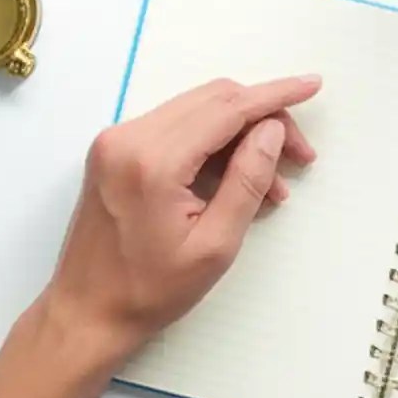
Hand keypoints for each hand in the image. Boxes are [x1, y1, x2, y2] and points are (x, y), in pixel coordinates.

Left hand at [0, 75, 320, 397]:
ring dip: (241, 130)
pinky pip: (177, 125)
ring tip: (272, 181)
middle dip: (264, 117)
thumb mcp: (215, 245)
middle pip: (213, 99)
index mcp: (153, 162)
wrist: (85, 312)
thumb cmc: (150, 290)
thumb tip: (272, 129)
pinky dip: (214, 140)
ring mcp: (117, 140)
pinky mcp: (114, 149)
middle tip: (300, 156)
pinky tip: (236, 175)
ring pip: (197, 109)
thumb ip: (247, 180)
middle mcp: (128, 137)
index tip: (312, 86)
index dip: (275, 96)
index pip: (227, 109)